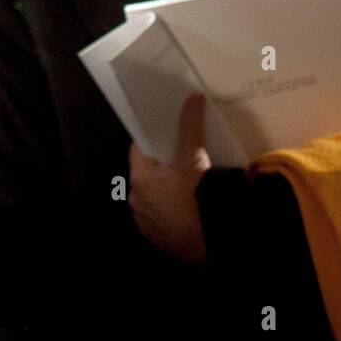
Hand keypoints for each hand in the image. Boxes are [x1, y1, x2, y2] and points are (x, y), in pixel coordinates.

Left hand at [128, 92, 211, 263]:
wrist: (206, 243)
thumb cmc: (196, 197)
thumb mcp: (194, 158)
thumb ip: (191, 126)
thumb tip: (193, 96)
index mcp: (139, 177)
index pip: (139, 149)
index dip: (152, 138)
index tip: (166, 132)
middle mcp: (135, 198)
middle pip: (146, 172)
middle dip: (161, 163)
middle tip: (181, 153)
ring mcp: (143, 219)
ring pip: (152, 194)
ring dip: (164, 187)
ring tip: (185, 180)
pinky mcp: (153, 236)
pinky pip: (158, 214)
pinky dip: (168, 208)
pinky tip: (186, 204)